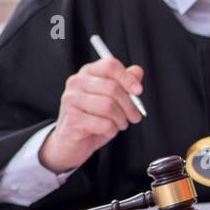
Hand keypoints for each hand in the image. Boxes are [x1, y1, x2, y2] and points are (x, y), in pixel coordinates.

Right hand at [39, 58, 144, 173]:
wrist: (71, 143)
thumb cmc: (93, 119)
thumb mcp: (113, 100)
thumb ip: (125, 84)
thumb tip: (138, 71)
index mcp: (88, 72)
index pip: (110, 66)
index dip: (128, 78)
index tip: (139, 91)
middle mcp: (76, 82)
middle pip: (112, 88)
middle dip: (129, 106)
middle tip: (135, 116)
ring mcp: (71, 99)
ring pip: (109, 106)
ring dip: (121, 120)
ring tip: (120, 124)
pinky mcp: (72, 118)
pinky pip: (103, 124)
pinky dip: (111, 130)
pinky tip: (107, 131)